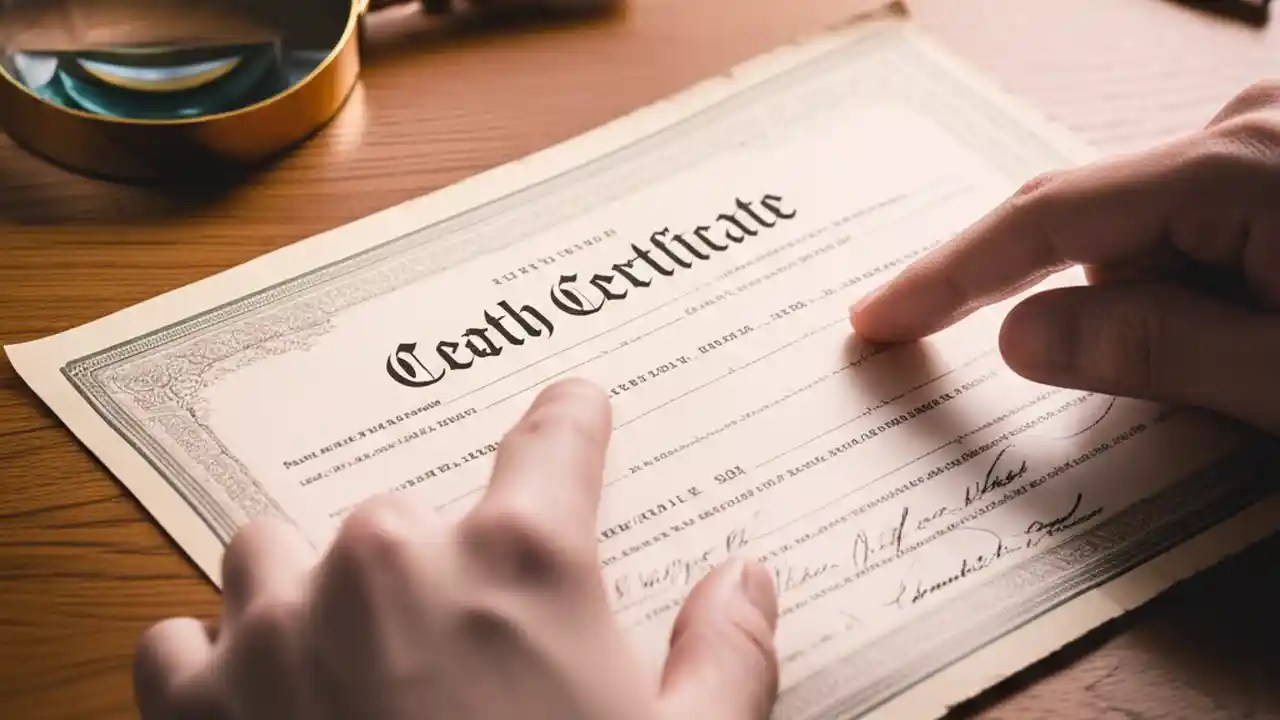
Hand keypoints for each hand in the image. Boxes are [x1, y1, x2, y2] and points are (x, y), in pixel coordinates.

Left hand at [133, 380, 778, 719]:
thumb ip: (726, 656)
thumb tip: (746, 579)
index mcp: (521, 564)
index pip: (555, 440)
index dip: (572, 420)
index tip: (574, 409)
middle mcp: (393, 563)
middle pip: (400, 513)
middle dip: (423, 567)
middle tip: (447, 648)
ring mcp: (282, 625)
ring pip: (272, 551)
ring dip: (303, 593)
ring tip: (338, 660)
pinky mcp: (199, 704)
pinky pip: (179, 642)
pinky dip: (212, 667)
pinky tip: (254, 708)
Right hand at [851, 80, 1279, 434]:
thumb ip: (1157, 350)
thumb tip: (1018, 338)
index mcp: (1235, 167)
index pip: (1050, 217)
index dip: (951, 272)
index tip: (878, 317)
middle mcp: (1240, 135)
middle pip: (1098, 231)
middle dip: (1095, 314)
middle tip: (1142, 381)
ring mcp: (1260, 151)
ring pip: (1147, 244)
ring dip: (1164, 315)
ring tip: (1252, 369)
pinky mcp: (1275, 176)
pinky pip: (1189, 240)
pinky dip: (1193, 300)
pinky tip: (1260, 338)